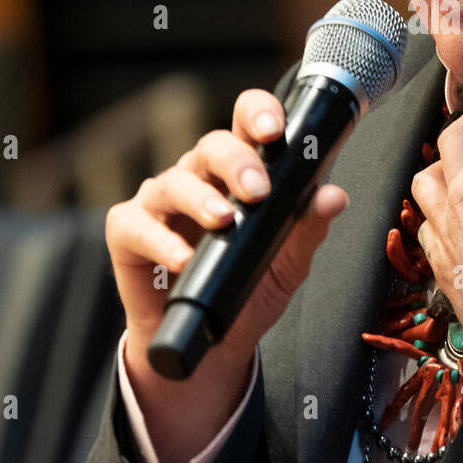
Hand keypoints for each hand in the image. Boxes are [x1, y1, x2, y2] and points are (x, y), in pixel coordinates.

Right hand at [105, 87, 349, 462]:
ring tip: (223, 221)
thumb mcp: (287, 264)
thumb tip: (334, 197)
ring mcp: (160, 202)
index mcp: (238, 172)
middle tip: (257, 191)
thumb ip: (308, 227)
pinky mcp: (127, 233)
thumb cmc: (247, 290)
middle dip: (237, 162)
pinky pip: (137, 225)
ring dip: (201, 198)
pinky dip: (160, 241)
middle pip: (212, 146)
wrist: (210, 349)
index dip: (258, 113)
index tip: (275, 130)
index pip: (245, 123)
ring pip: (174, 181)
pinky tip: (183, 260)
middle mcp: (197, 177)